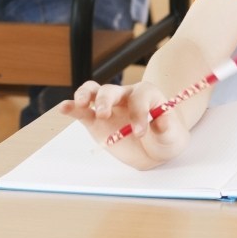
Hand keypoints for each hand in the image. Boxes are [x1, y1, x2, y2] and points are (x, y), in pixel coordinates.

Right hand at [57, 80, 190, 168]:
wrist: (156, 146)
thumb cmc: (166, 137)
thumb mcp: (173, 135)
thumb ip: (167, 127)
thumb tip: (160, 120)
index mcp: (147, 95)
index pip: (140, 97)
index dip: (139, 113)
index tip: (140, 133)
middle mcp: (125, 96)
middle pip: (111, 90)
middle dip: (106, 100)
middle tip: (105, 115)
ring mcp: (109, 107)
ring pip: (93, 92)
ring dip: (85, 95)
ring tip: (81, 103)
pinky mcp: (96, 121)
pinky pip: (82, 112)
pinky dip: (72, 108)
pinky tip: (64, 107)